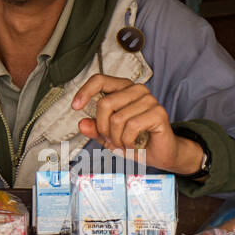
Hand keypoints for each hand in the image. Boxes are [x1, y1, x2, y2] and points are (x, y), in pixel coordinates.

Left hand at [72, 74, 203, 175]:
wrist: (159, 154)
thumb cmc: (135, 140)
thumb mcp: (108, 136)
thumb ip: (94, 128)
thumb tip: (82, 123)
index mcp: (123, 88)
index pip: (99, 80)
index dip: (85, 92)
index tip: (75, 106)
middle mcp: (136, 90)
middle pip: (105, 103)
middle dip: (102, 127)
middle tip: (109, 139)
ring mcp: (149, 100)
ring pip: (117, 118)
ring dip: (116, 138)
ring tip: (123, 143)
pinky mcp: (158, 112)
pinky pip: (131, 126)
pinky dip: (127, 141)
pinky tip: (132, 144)